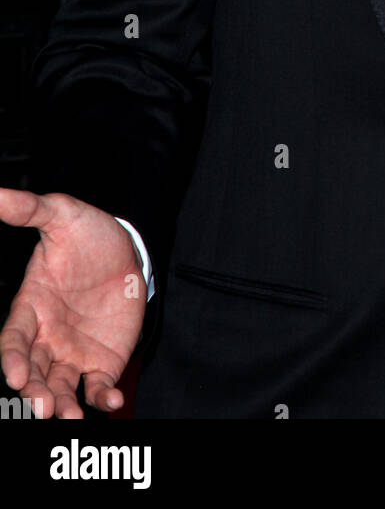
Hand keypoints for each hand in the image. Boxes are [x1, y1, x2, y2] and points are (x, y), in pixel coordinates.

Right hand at [0, 189, 145, 418]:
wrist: (130, 244)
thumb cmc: (88, 232)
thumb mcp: (60, 213)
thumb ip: (28, 209)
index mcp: (31, 306)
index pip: (14, 339)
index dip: (13, 359)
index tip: (16, 376)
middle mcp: (47, 336)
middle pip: (33, 372)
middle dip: (33, 392)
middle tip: (40, 407)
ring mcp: (73, 352)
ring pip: (59, 387)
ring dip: (61, 405)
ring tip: (68, 418)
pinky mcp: (101, 361)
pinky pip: (96, 387)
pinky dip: (100, 398)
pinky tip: (108, 400)